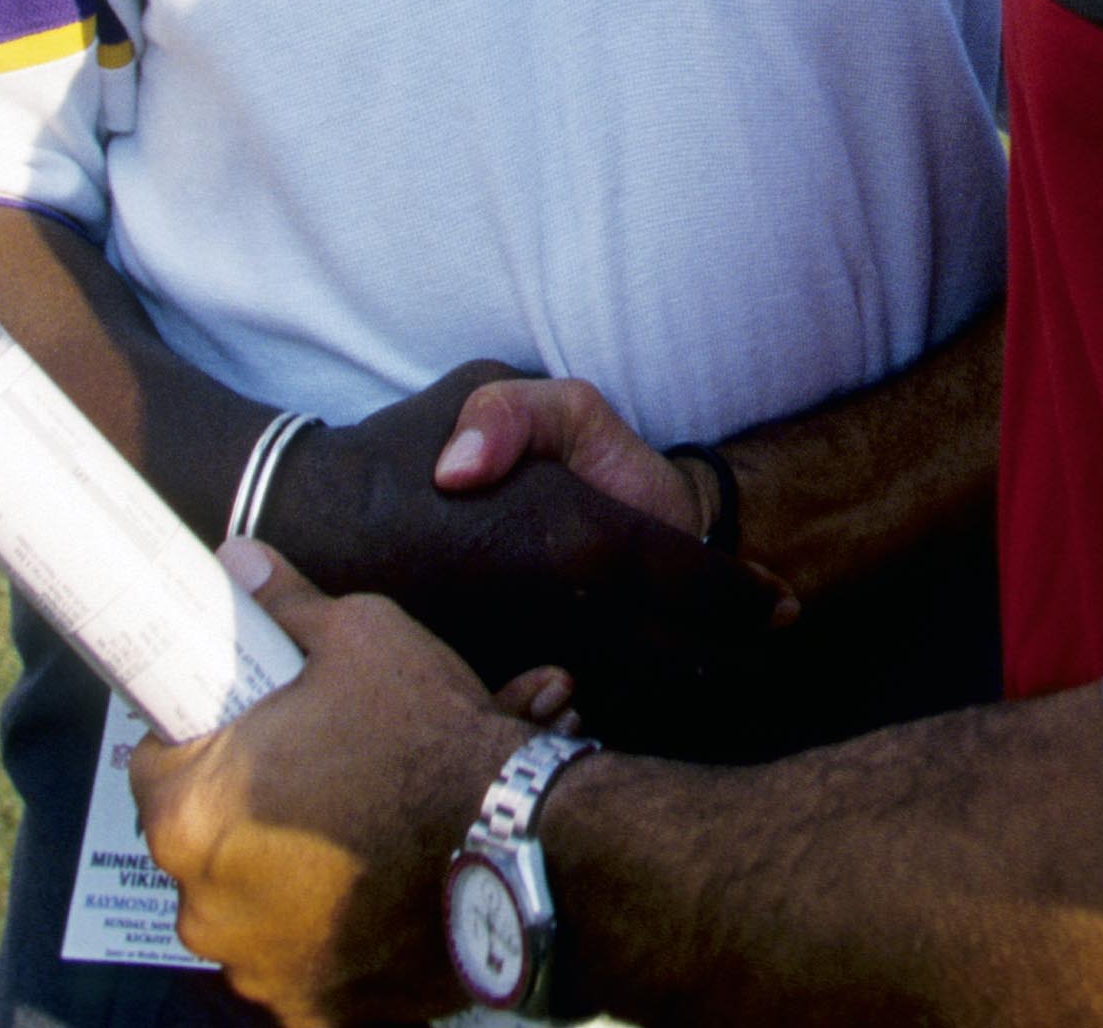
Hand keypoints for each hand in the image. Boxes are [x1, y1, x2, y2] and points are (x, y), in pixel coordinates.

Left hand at [133, 540, 530, 1027]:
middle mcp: (204, 902)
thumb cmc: (428, 743)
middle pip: (201, 836)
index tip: (237, 725)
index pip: (153, 761)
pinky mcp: (311, 1008)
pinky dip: (325, 927)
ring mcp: (257, 964)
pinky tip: (371, 883)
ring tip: (353, 821)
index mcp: (192, 810)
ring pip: (248, 901)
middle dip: (246, 802)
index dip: (195, 735)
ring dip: (282, 870)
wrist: (520, 846)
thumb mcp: (359, 640)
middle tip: (312, 765)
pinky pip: (298, 957)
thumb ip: (285, 606)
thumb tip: (239, 562)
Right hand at [265, 360, 784, 710]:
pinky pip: (570, 717)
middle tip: (765, 650)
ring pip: (634, 694)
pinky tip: (617, 688)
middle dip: (730, 657)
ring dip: (678, 686)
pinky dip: (606, 708)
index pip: (696, 584)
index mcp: (578, 537)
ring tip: (720, 673)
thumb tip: (467, 474)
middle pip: (683, 660)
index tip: (781, 608)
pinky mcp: (493, 694)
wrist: (321, 521)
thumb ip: (515, 415)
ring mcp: (528, 661)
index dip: (746, 600)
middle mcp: (564, 614)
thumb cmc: (414, 442)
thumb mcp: (485, 386)